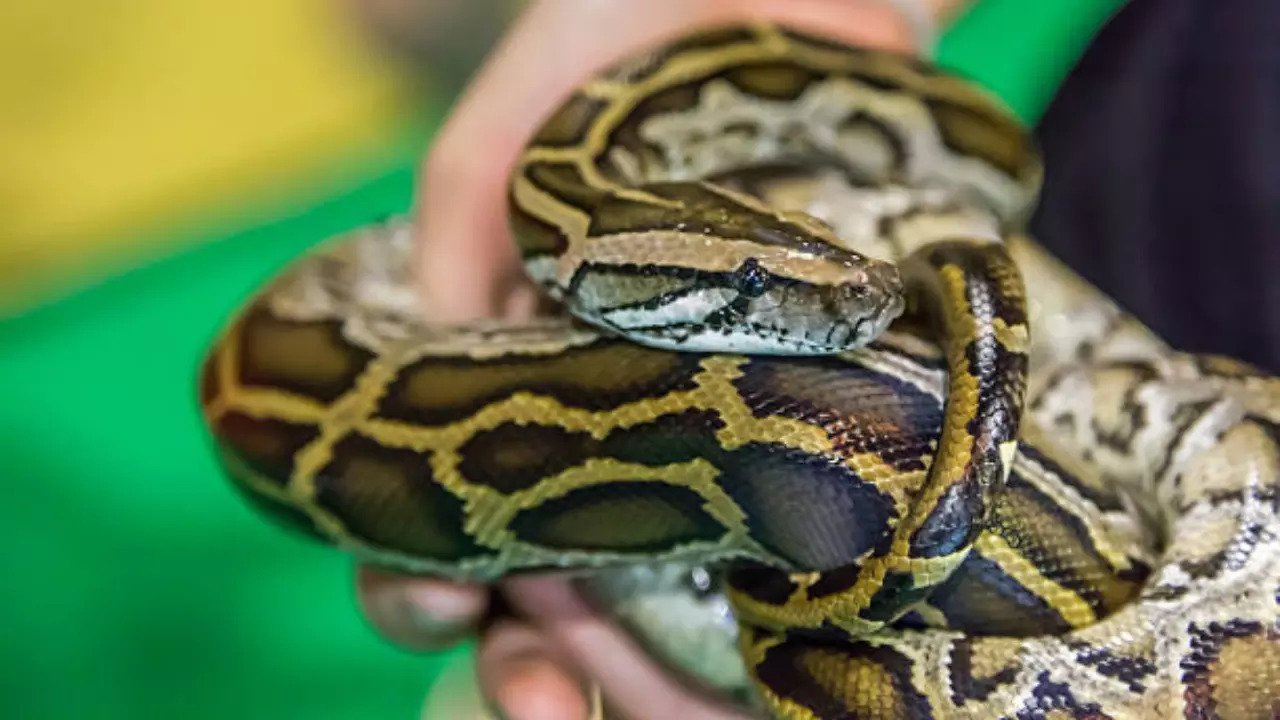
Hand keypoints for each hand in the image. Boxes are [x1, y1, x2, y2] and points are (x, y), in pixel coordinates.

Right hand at [357, 1, 956, 717]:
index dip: (416, 571)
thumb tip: (433, 340)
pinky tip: (745, 684)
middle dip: (519, 648)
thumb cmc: (640, 46)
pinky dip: (754, 621)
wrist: (795, 0)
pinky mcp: (804, 419)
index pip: (444, 503)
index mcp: (517, 366)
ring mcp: (705, 428)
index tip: (432, 600)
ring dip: (622, 669)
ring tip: (603, 707)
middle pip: (540, 571)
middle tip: (534, 694)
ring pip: (654, 584)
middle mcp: (605, 416)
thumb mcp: (522, 133)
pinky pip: (777, 539)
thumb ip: (457, 223)